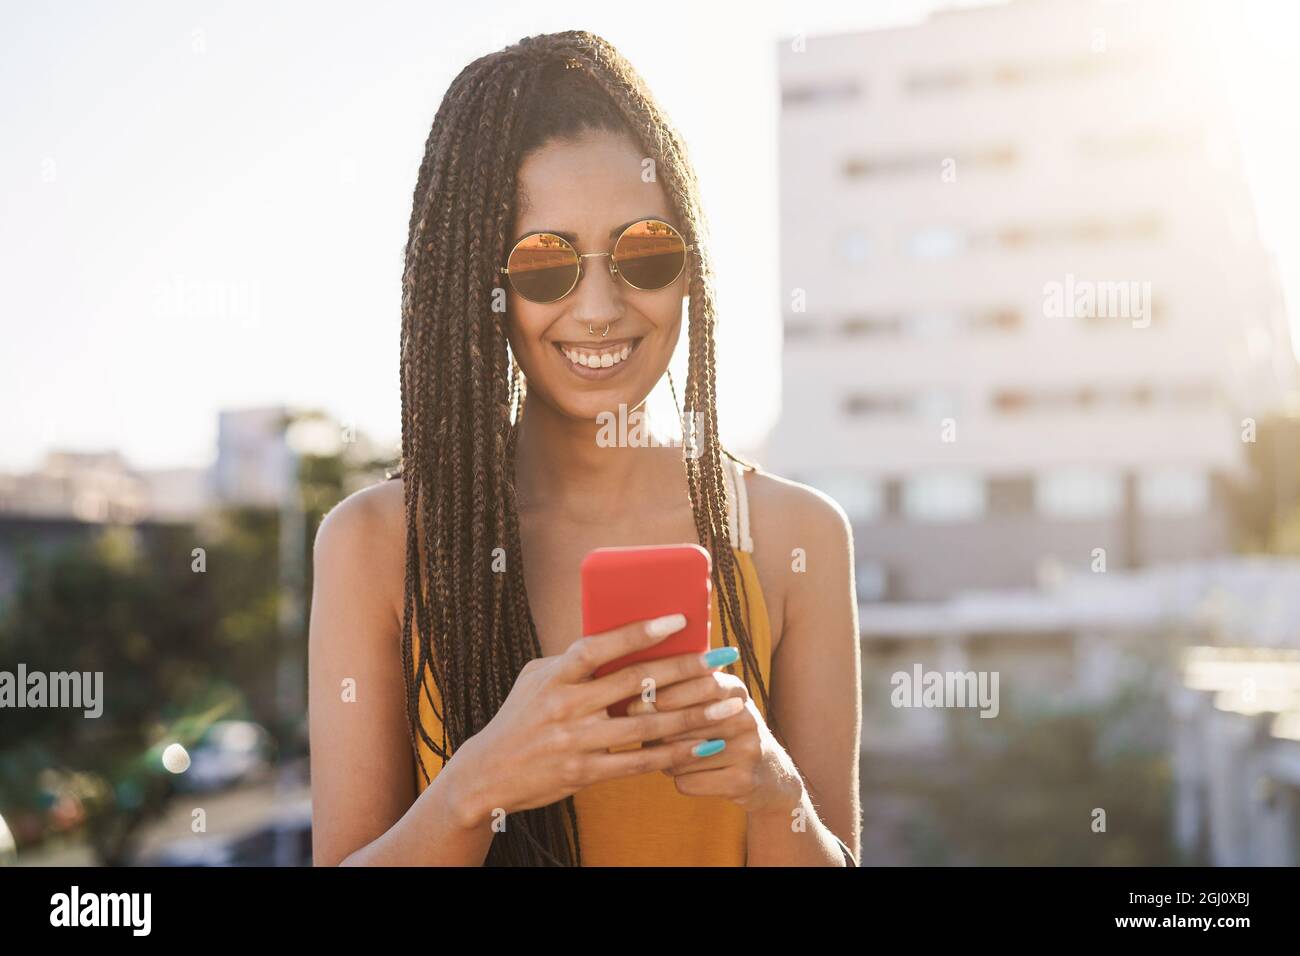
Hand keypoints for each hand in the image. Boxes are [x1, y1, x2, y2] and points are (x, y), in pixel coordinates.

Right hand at [445, 615, 747, 828]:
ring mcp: (575, 741)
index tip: (679, 619)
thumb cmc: (519, 718)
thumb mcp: (536, 680)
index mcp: (555, 675)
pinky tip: (703, 745)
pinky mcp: (583, 773)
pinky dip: (674, 754)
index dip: (639, 632)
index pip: (600, 647)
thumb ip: (574, 662)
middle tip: (723, 659)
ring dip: (692, 714)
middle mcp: (566, 706)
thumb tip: (619, 638)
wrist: (487, 774)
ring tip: (728, 704)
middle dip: (684, 669)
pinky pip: (638, 763)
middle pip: (634, 683)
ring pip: (646, 725)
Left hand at [632, 669, 805, 814]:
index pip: (702, 683)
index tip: (635, 702)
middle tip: (643, 734)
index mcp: (736, 690)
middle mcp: (746, 716)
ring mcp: (748, 750)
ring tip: (672, 755)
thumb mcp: (714, 704)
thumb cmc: (722, 732)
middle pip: (683, 723)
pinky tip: (689, 775)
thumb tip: (632, 704)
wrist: (768, 774)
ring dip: (665, 759)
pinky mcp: (742, 781)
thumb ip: (679, 695)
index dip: (667, 693)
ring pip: (680, 755)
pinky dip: (679, 780)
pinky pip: (687, 782)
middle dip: (655, 731)